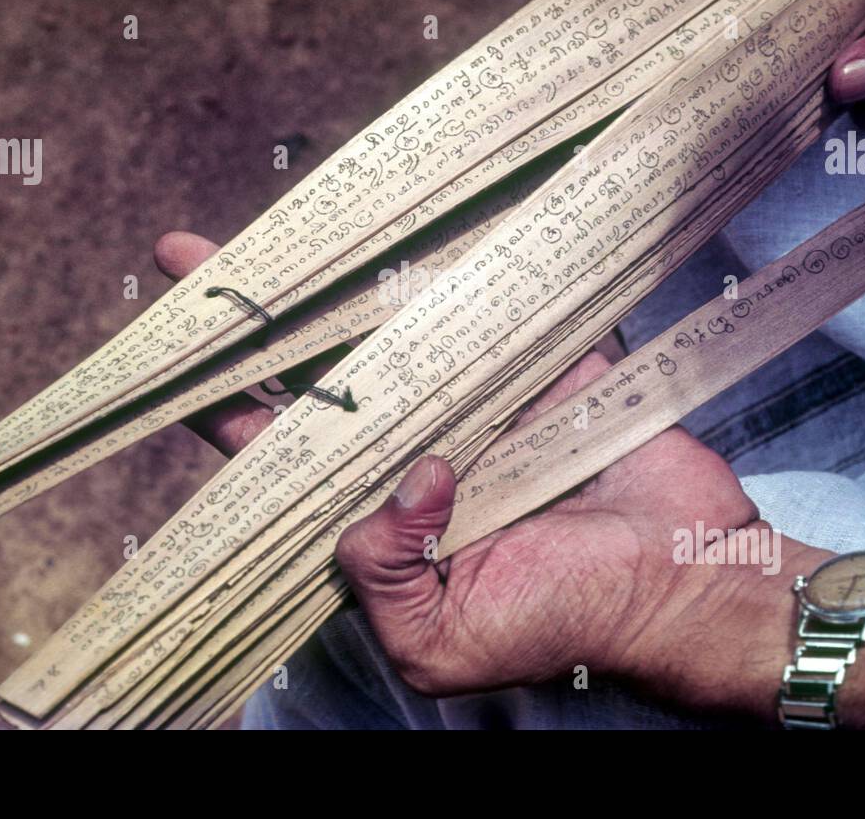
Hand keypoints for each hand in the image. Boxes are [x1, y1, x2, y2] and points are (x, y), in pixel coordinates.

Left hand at [153, 230, 788, 717]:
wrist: (690, 580)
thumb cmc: (569, 622)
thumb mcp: (443, 639)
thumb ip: (382, 575)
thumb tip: (389, 484)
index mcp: (384, 519)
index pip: (282, 457)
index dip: (227, 407)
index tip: (173, 360)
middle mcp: (419, 450)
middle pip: (323, 376)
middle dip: (258, 322)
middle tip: (188, 256)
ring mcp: (478, 401)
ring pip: (394, 331)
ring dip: (338, 280)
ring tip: (281, 227)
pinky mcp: (541, 362)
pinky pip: (492, 308)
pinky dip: (460, 268)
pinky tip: (406, 225)